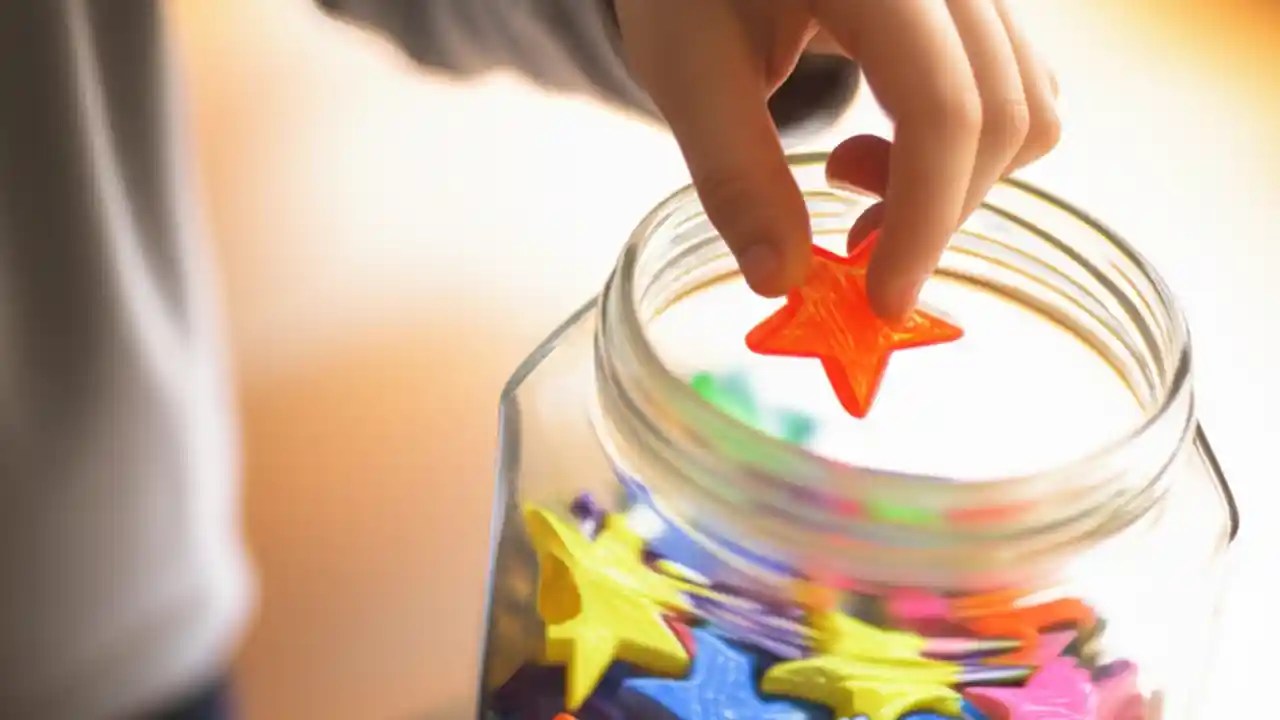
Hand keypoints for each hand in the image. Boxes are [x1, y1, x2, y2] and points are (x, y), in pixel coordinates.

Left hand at [615, 0, 1058, 317]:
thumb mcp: (686, 65)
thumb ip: (733, 172)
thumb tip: (780, 282)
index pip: (944, 107)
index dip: (923, 219)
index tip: (880, 302)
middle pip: (1003, 115)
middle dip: (936, 213)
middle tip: (851, 254)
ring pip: (1028, 104)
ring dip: (954, 181)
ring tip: (850, 178)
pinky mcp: (976, 4)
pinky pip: (1015, 84)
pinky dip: (964, 145)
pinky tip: (881, 145)